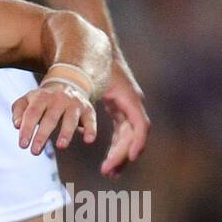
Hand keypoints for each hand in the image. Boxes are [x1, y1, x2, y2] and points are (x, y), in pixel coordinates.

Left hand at [11, 82, 96, 154]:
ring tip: (61, 146)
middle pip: (50, 117)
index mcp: (41, 97)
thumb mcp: (26, 101)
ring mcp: (74, 103)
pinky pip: (90, 119)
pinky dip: (91, 129)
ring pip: (71, 118)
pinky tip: (88, 140)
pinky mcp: (87, 109)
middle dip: (42, 135)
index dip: (27, 129)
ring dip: (66, 132)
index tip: (23, 145)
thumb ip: (18, 111)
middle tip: (35, 151)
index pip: (32, 113)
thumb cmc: (41, 100)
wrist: (66, 84)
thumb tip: (16, 125)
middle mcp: (58, 98)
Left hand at [98, 55, 150, 178]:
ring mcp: (128, 107)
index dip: (135, 144)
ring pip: (128, 137)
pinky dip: (116, 147)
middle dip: (121, 155)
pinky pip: (122, 132)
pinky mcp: (121, 109)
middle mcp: (132, 104)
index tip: (128, 159)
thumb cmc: (90, 67)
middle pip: (133, 135)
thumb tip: (81, 130)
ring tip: (109, 173)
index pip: (140, 126)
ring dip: (120, 155)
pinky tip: (108, 161)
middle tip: (107, 172)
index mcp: (129, 98)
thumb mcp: (89, 87)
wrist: (92, 49)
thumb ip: (86, 108)